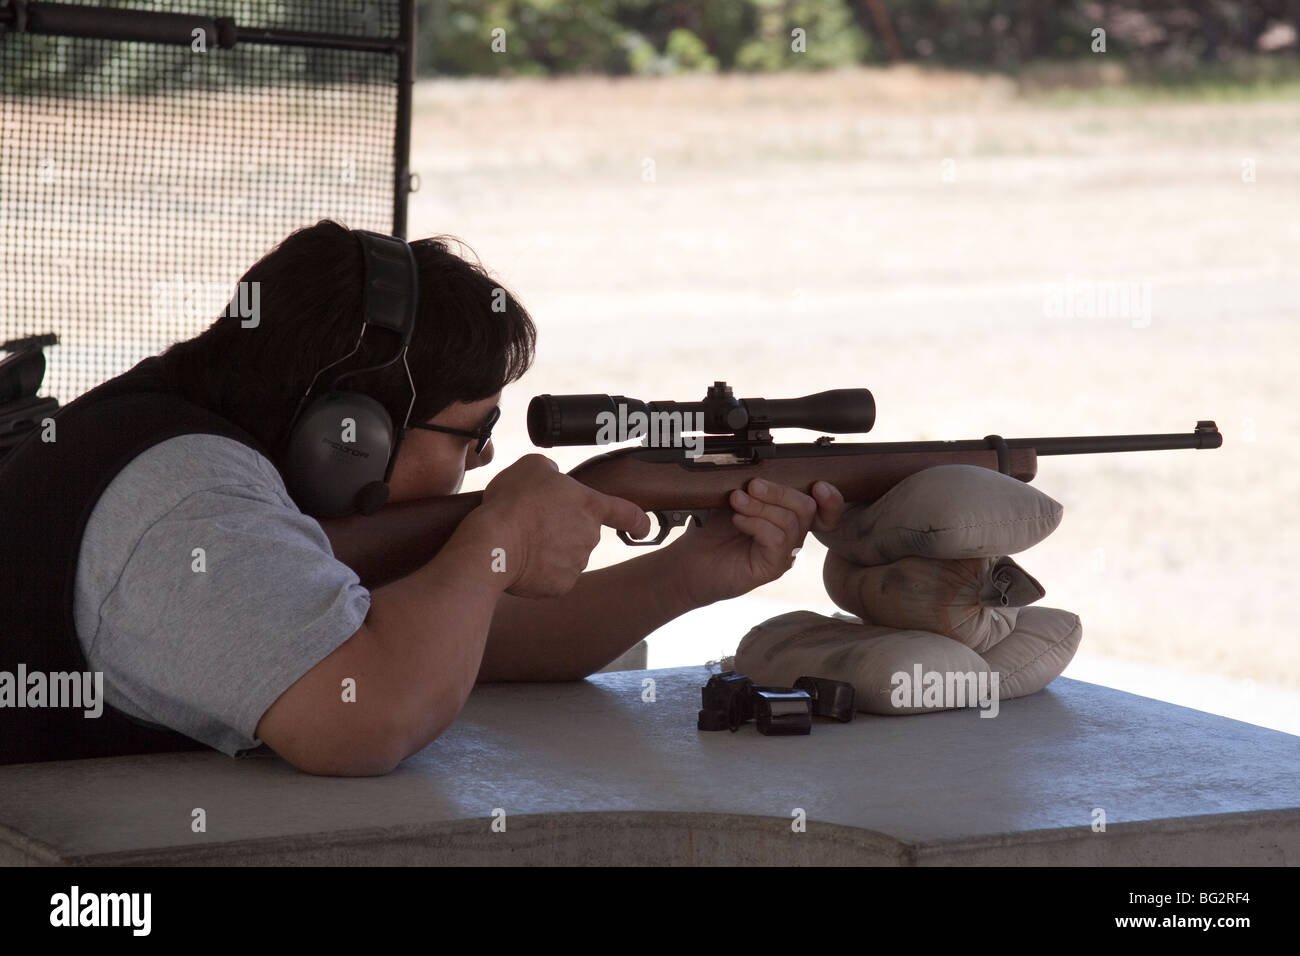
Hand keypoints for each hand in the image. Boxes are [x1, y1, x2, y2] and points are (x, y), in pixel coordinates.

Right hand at [475, 454, 650, 597]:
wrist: (494, 544)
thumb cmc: (513, 502)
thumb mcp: (533, 467)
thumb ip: (552, 471)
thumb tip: (552, 479)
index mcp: (589, 506)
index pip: (626, 513)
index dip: (637, 520)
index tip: (643, 527)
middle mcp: (589, 537)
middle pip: (581, 533)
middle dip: (562, 529)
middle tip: (533, 521)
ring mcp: (576, 564)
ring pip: (565, 555)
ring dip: (549, 549)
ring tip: (521, 540)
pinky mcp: (559, 586)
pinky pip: (551, 577)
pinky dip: (538, 571)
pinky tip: (520, 559)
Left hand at [662, 478, 843, 606]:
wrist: (690, 561)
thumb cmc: (713, 530)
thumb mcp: (736, 499)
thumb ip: (755, 487)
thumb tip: (761, 471)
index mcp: (787, 518)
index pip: (825, 510)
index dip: (831, 499)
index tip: (818, 485)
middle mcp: (791, 537)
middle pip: (807, 508)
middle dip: (779, 492)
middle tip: (752, 486)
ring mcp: (783, 554)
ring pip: (790, 522)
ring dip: (761, 506)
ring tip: (736, 501)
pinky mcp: (772, 567)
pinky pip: (777, 540)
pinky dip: (757, 524)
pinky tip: (739, 520)